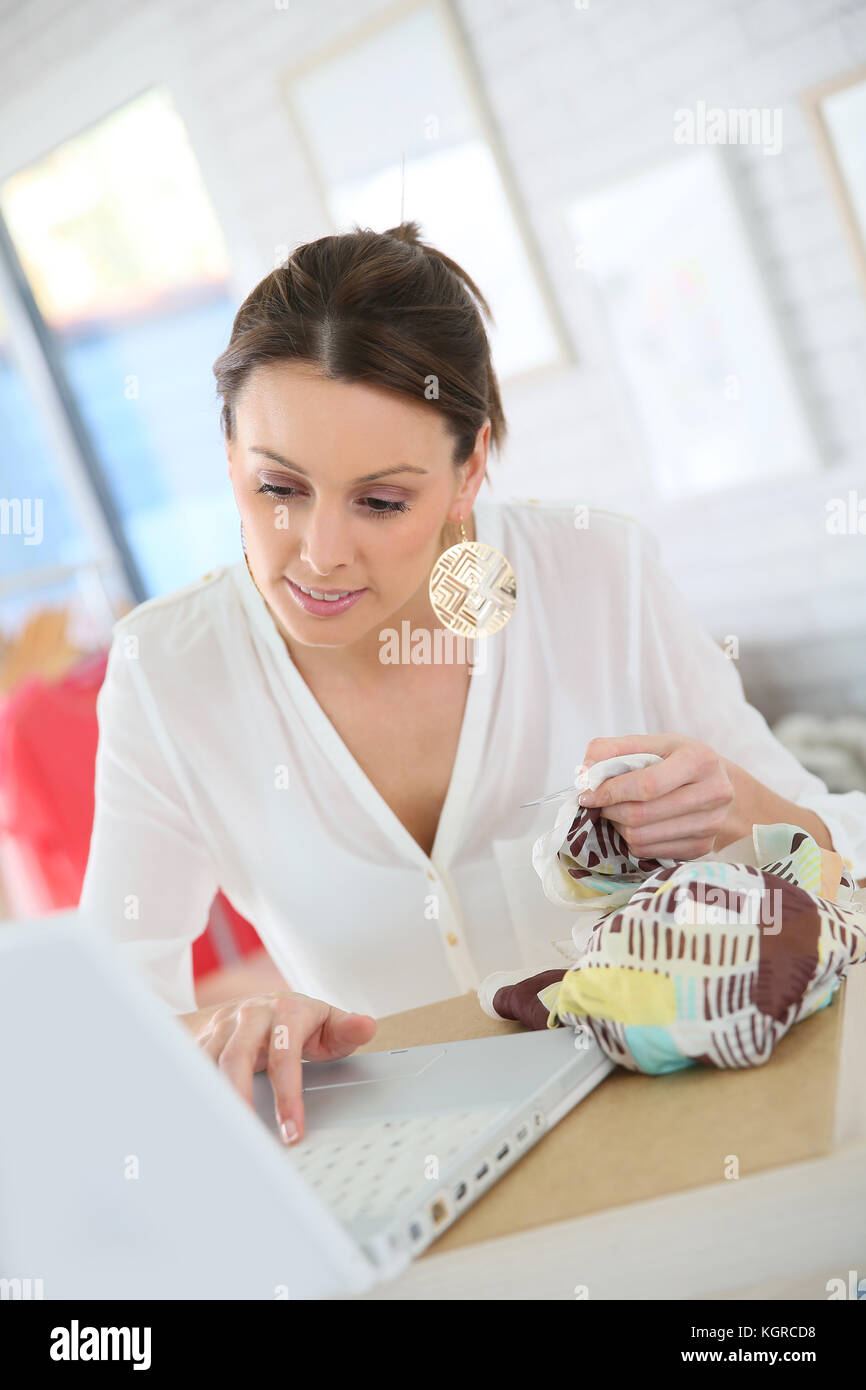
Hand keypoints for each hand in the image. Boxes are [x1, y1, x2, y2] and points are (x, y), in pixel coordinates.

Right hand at [179, 992, 376, 1144]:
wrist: (257, 1004)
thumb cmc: (299, 1021)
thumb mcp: (327, 1022)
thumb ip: (346, 1030)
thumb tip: (367, 1026)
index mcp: (287, 1010)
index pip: (285, 1054)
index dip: (288, 1095)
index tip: (293, 1131)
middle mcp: (252, 1014)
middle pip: (237, 1057)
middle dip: (240, 1100)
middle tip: (250, 1139)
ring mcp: (224, 1026)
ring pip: (209, 1062)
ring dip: (213, 1099)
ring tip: (222, 1135)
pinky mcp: (202, 1039)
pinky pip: (192, 1067)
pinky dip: (194, 1094)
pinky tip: (201, 1121)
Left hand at [579, 734, 735, 860]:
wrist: (720, 785)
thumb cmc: (679, 760)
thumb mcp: (653, 743)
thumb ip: (614, 749)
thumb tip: (585, 771)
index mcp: (699, 760)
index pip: (647, 784)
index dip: (611, 791)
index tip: (588, 793)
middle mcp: (712, 794)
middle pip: (642, 815)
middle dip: (610, 810)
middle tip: (599, 803)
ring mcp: (710, 825)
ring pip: (642, 837)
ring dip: (618, 826)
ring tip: (617, 812)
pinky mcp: (702, 848)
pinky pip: (650, 852)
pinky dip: (632, 840)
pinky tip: (634, 825)